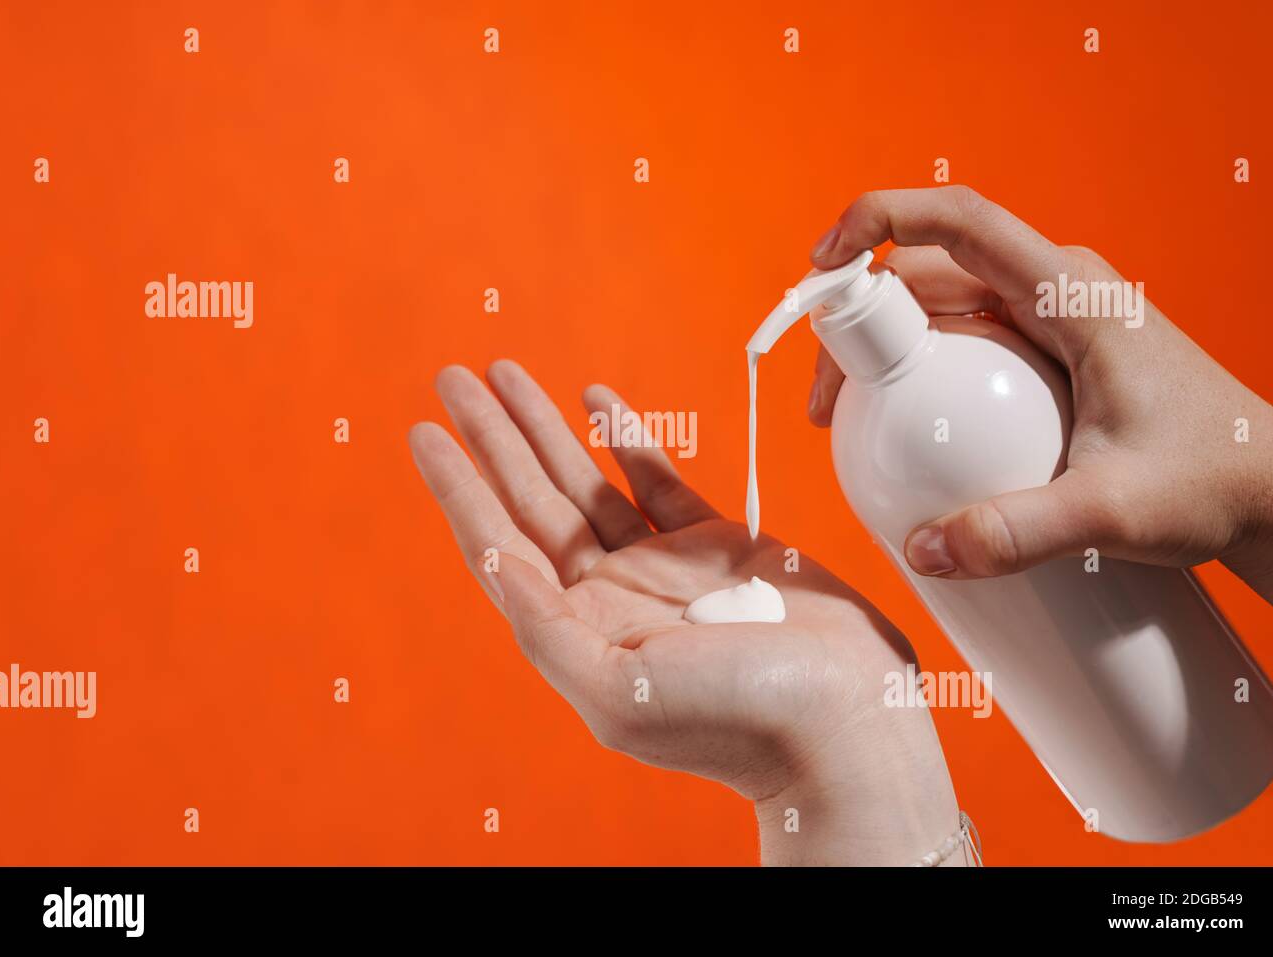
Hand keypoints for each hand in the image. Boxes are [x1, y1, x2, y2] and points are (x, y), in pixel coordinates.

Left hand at [409, 360, 964, 864]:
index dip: (458, 487)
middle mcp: (610, 595)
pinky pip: (656, 479)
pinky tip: (593, 400)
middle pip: (531, 500)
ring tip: (504, 375)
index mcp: (579, 630)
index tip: (424, 432)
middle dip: (491, 437)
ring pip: (586, 480)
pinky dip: (626, 438)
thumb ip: (548, 627)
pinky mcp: (715, 544)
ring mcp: (660, 566)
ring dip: (544, 427)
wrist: (847, 720)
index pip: (499, 544)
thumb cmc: (740, 721)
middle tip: (452, 379)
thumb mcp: (620, 690)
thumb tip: (494, 560)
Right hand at [809, 186, 1272, 620]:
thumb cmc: (1213, 481)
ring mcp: (1054, 321)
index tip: (821, 268)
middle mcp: (1057, 289)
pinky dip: (922, 372)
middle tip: (827, 404)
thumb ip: (1018, 532)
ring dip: (887, 348)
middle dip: (860, 319)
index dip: (878, 222)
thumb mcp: (1112, 510)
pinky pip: (968, 344)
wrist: (1270, 492)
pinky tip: (908, 425)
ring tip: (852, 419)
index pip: (958, 220)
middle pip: (930, 271)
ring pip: (944, 308)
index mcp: (1071, 291)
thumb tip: (923, 549)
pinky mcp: (1051, 355)